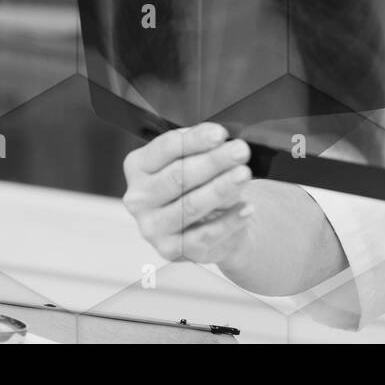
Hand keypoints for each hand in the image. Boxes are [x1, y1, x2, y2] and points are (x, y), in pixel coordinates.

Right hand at [122, 123, 256, 263]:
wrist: (207, 223)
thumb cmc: (198, 184)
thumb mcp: (197, 160)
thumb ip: (203, 150)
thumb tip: (221, 144)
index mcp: (139, 167)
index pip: (165, 148)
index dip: (194, 140)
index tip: (219, 134)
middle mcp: (139, 198)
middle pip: (177, 176)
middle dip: (213, 162)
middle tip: (240, 151)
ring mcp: (152, 227)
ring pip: (190, 206)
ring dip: (221, 188)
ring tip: (244, 175)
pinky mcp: (171, 250)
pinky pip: (205, 235)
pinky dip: (229, 220)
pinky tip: (245, 208)